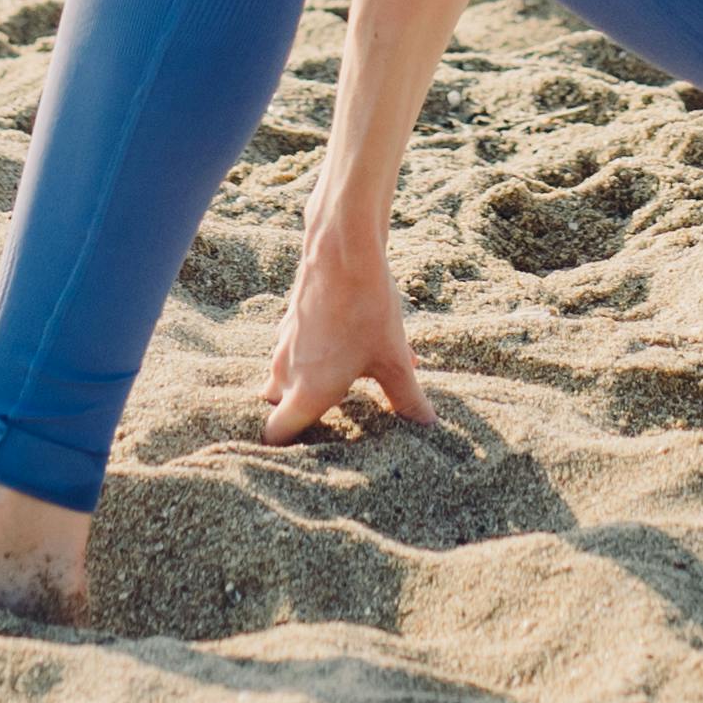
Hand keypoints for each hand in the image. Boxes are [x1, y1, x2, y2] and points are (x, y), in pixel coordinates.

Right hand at [259, 208, 433, 445]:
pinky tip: (349, 344)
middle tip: (328, 419)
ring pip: (284, 376)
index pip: (274, 437)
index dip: (289, 449)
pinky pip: (296, 348)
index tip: (312, 451)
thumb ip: (406, 399)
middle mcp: (285, 372)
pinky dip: (313, 353)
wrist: (343, 250)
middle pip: (277, 408)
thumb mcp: (393, 359)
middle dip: (298, 415)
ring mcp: (284, 343)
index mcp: (305, 393)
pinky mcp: (290, 320)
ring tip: (344, 383)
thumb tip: (428, 427)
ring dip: (307, 382)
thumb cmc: (366, 310)